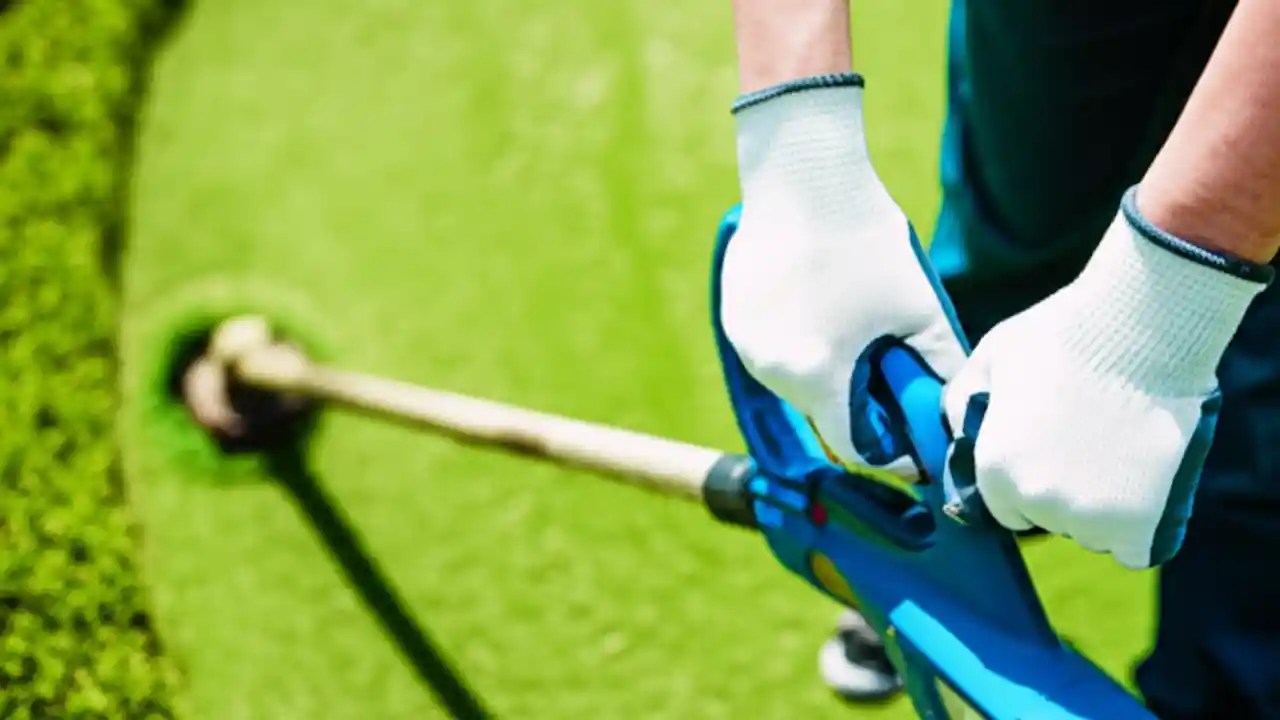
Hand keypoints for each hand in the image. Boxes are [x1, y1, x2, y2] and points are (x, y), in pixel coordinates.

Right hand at [720, 74, 966, 467]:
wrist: (803, 174)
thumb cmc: (865, 237)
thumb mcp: (919, 307)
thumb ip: (941, 365)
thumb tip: (950, 407)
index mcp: (815, 374)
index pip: (853, 445)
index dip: (890, 449)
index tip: (911, 438)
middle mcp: (769, 369)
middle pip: (822, 410)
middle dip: (858, 400)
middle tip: (889, 369)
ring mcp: (744, 343)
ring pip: (794, 380)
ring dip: (826, 369)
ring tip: (854, 329)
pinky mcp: (732, 316)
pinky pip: (770, 349)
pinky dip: (799, 340)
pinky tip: (821, 303)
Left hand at [944, 188, 1269, 567]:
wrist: (1139, 330)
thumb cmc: (1062, 336)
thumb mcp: (990, 358)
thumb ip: (962, 401)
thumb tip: (957, 431)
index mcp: (994, 468)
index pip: (1003, 506)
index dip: (1024, 483)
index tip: (1048, 457)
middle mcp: (1035, 500)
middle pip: (1047, 518)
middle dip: (1060, 493)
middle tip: (1086, 449)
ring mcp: (1089, 515)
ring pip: (1090, 533)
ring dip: (1101, 510)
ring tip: (1119, 459)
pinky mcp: (1139, 520)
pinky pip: (1133, 551)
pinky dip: (1137, 532)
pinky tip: (1142, 496)